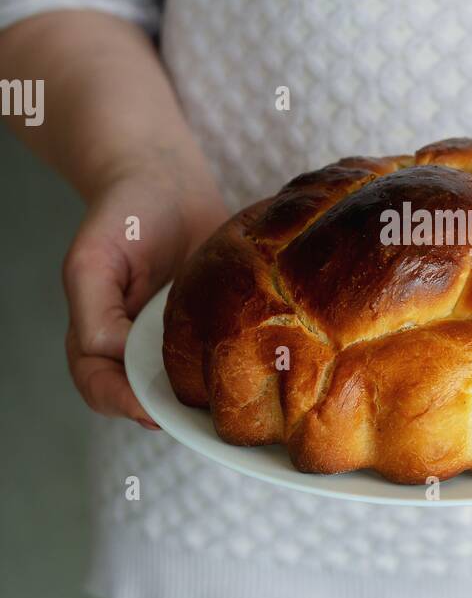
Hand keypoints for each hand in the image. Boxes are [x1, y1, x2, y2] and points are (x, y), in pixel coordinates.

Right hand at [62, 161, 227, 425]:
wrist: (169, 182)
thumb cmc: (125, 216)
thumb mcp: (93, 259)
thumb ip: (96, 314)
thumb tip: (122, 356)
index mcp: (96, 337)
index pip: (102, 388)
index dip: (124, 403)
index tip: (154, 409)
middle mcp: (134, 348)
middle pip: (144, 400)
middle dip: (172, 410)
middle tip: (203, 415)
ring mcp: (173, 341)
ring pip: (185, 389)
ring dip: (205, 399)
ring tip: (230, 403)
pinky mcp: (210, 329)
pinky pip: (218, 362)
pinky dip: (231, 370)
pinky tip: (253, 367)